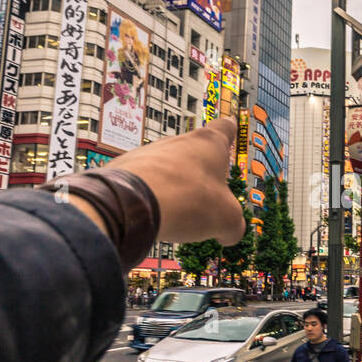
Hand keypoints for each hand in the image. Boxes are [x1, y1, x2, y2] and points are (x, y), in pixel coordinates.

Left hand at [101, 116, 244, 244]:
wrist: (133, 204)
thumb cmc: (187, 201)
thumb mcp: (226, 219)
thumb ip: (234, 224)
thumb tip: (232, 233)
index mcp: (209, 143)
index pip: (225, 128)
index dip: (230, 134)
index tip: (231, 135)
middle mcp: (179, 142)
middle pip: (195, 152)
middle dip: (202, 174)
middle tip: (208, 198)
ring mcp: (150, 152)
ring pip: (169, 167)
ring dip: (176, 186)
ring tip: (178, 214)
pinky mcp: (127, 168)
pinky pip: (146, 180)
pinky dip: (152, 196)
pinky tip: (155, 215)